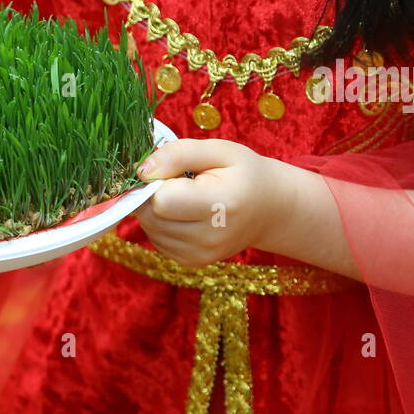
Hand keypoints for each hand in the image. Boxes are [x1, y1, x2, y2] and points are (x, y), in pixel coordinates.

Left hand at [133, 138, 292, 266]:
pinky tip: (183, 214)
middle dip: (153, 196)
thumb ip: (179, 153)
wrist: (271, 209)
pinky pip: (157, 241)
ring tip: (184, 198)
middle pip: (151, 217)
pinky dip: (161, 225)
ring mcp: (201, 255)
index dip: (157, 181)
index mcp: (222, 205)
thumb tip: (142, 171)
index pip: (162, 200)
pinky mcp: (192, 262)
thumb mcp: (219, 150)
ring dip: (155, 211)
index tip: (173, 171)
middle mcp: (211, 237)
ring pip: (150, 230)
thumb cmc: (244, 174)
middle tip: (178, 183)